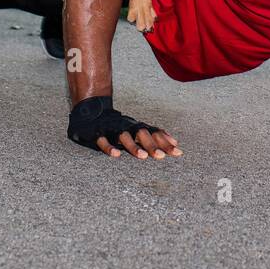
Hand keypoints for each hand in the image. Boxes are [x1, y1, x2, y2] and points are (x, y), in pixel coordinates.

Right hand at [67, 95, 181, 158]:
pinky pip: (103, 140)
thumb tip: (176, 142)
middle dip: (152, 144)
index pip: (154, 133)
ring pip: (124, 136)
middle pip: (141, 133)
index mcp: (137, 126)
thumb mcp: (137, 130)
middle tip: (162, 156)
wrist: (91, 111)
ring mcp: (112, 129)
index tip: (178, 152)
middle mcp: (127, 126)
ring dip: (134, 146)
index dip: (166, 141)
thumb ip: (155, 136)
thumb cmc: (120, 126)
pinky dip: (109, 147)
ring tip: (143, 156)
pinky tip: (116, 155)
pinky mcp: (97, 133)